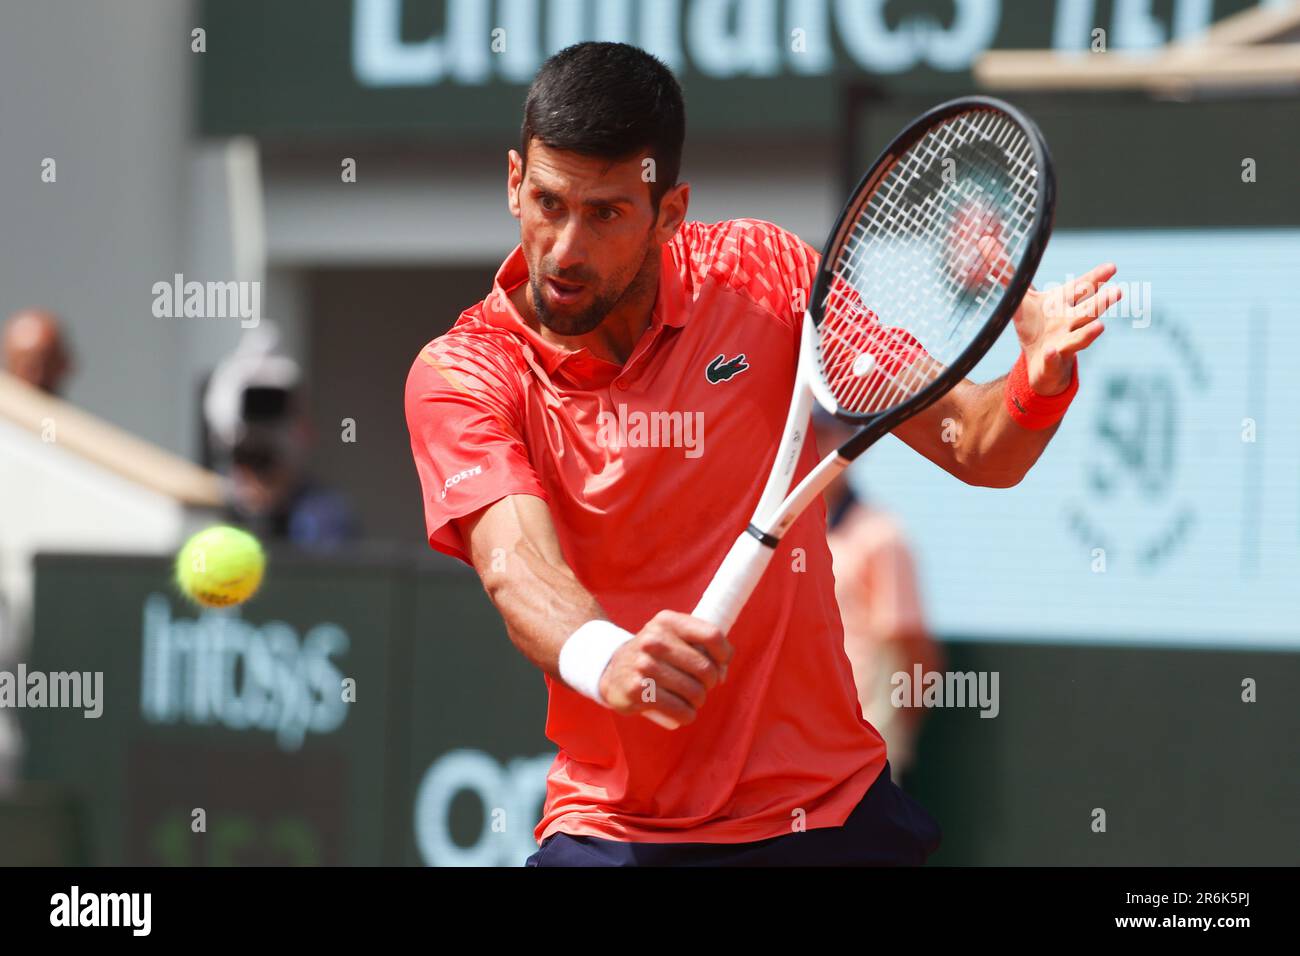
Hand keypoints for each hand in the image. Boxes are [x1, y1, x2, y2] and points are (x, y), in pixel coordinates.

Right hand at [598, 610, 731, 729]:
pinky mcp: (638, 691)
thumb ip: (700, 645)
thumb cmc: (653, 654)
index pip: (711, 635)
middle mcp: (654, 640)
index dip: (725, 654)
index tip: (722, 665)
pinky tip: (683, 712)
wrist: (611, 670)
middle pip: (706, 668)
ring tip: (691, 699)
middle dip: (711, 682)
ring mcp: (644, 665)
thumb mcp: (671, 635)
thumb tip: (723, 671)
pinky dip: (687, 715)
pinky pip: (679, 710)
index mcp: (667, 621)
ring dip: (698, 700)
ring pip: (694, 692)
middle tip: (702, 686)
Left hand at [975, 237, 1121, 394]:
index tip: (1112, 266)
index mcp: (1063, 303)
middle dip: (1102, 302)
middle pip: (1088, 310)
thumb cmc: (1035, 325)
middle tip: (1118, 291)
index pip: (1082, 287)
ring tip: (1101, 326)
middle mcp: (1069, 322)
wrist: (1039, 363)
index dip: (1096, 277)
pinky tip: (1053, 351)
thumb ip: (1006, 271)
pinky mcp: (1052, 362)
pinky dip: (1054, 356)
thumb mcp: (1019, 297)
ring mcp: (1064, 343)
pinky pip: (1054, 359)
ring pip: (1080, 337)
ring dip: (1089, 333)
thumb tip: (984, 239)